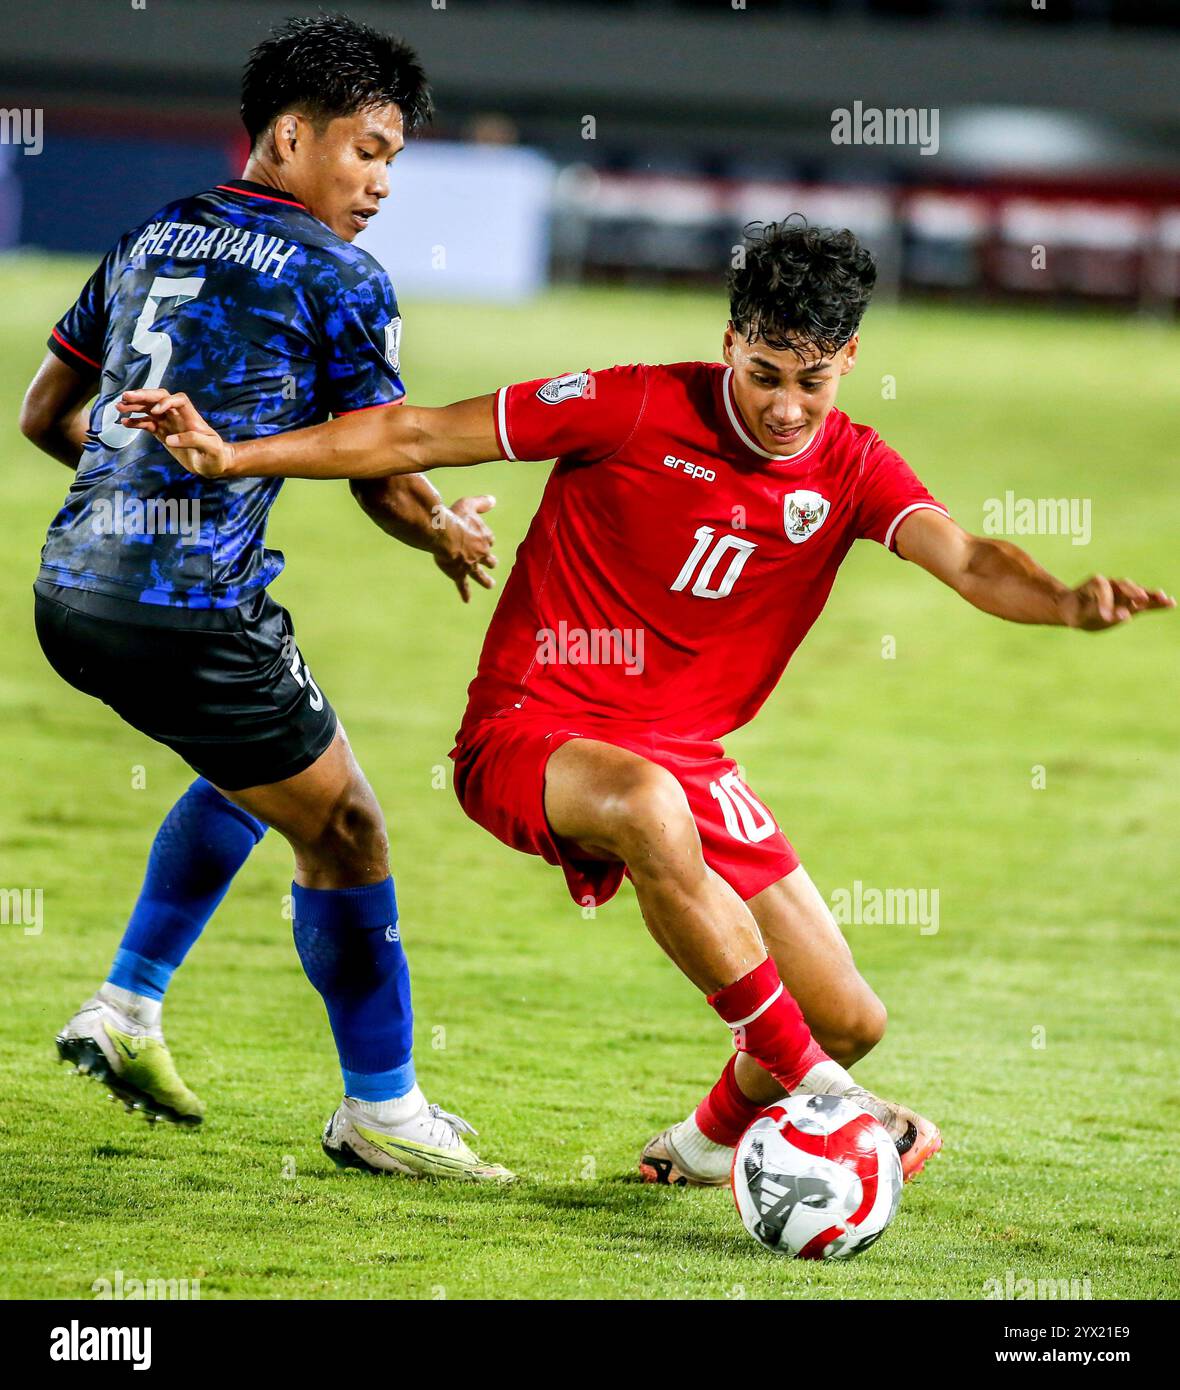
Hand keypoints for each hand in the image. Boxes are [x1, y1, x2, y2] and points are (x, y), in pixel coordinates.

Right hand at [116, 389, 233, 477]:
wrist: (213, 465)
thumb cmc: (216, 456)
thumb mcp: (211, 448)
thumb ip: (193, 440)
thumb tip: (169, 439)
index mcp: (191, 416)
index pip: (178, 399)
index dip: (166, 401)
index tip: (156, 411)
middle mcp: (178, 416)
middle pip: (159, 398)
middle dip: (143, 396)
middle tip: (126, 397)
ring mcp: (169, 423)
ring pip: (149, 409)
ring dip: (135, 406)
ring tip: (119, 407)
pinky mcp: (162, 433)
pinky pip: (146, 424)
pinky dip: (136, 422)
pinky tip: (124, 423)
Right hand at [434, 495, 497, 602]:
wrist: (444, 534)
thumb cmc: (455, 517)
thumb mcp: (469, 505)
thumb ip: (481, 503)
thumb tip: (493, 500)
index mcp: (484, 537)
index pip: (489, 540)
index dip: (485, 540)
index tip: (481, 539)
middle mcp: (480, 553)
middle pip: (489, 559)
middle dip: (490, 561)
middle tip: (492, 563)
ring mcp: (471, 565)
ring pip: (481, 575)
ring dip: (485, 580)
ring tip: (490, 585)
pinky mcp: (459, 573)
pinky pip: (463, 585)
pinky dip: (465, 593)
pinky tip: (467, 600)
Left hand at [1062, 575, 1174, 630]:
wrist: (1074, 609)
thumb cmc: (1074, 611)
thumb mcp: (1078, 615)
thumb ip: (1097, 613)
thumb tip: (1122, 615)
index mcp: (1095, 583)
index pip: (1104, 588)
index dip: (1105, 601)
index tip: (1105, 616)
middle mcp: (1111, 585)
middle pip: (1125, 585)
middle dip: (1135, 592)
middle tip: (1144, 598)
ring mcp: (1122, 593)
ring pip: (1138, 593)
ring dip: (1151, 596)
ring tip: (1165, 600)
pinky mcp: (1130, 603)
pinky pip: (1144, 602)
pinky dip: (1156, 603)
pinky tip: (1170, 603)